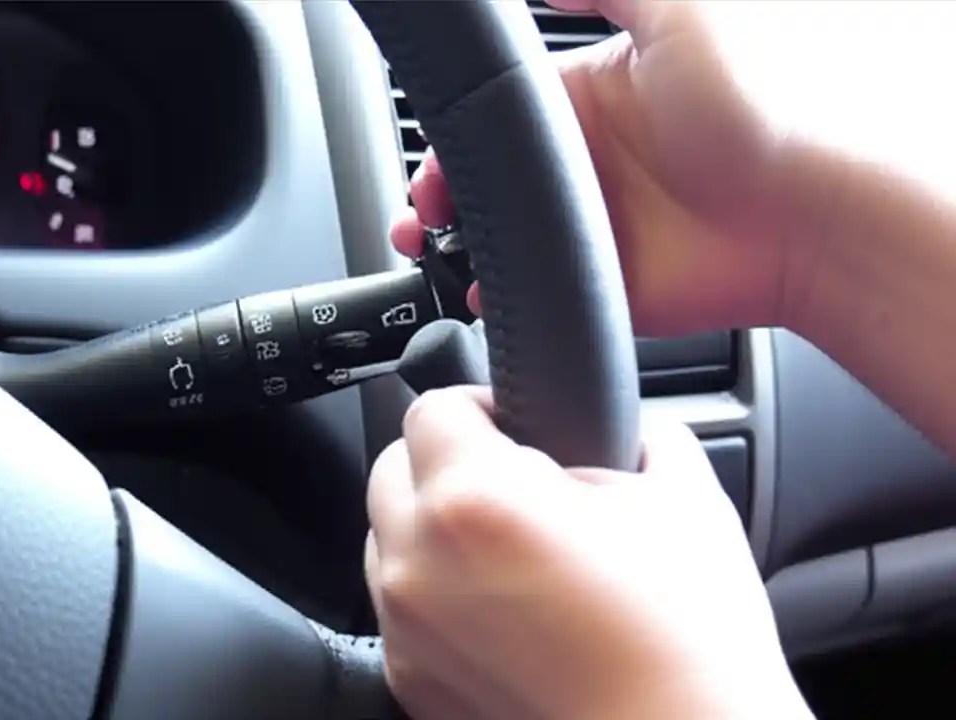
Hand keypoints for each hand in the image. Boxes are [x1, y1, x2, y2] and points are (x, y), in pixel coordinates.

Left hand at [365, 387, 810, 719]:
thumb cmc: (687, 642)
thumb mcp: (682, 501)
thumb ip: (634, 434)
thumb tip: (618, 423)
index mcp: (476, 502)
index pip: (433, 408)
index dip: (481, 405)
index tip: (513, 423)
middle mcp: (419, 564)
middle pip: (394, 468)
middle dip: (448, 463)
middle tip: (516, 486)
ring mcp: (407, 628)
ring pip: (387, 538)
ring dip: (433, 529)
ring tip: (513, 554)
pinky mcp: (409, 679)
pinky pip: (401, 606)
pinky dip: (436, 593)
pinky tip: (507, 610)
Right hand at [392, 0, 953, 336]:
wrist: (816, 215)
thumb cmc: (764, 102)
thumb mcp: (681, 10)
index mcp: (599, 92)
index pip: (502, 109)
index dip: (457, 130)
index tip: (430, 150)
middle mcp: (596, 160)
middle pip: (492, 176)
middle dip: (443, 190)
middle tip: (421, 207)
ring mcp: (601, 224)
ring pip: (504, 233)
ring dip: (459, 241)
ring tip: (429, 244)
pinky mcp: (611, 281)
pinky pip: (539, 288)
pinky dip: (499, 291)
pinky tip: (478, 285)